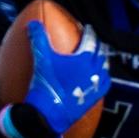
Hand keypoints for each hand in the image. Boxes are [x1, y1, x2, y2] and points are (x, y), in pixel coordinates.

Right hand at [15, 19, 108, 137]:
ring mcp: (96, 84)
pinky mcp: (95, 97)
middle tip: (95, 41)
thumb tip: (32, 23)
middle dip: (98, 45)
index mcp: (83, 58)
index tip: (88, 28)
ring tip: (99, 56)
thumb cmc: (46, 84)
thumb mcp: (41, 59)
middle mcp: (94, 70)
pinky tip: (102, 76)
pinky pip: (106, 83)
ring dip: (103, 60)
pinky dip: (105, 76)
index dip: (89, 33)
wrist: (49, 113)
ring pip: (105, 67)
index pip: (90, 40)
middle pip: (100, 53)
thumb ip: (38, 39)